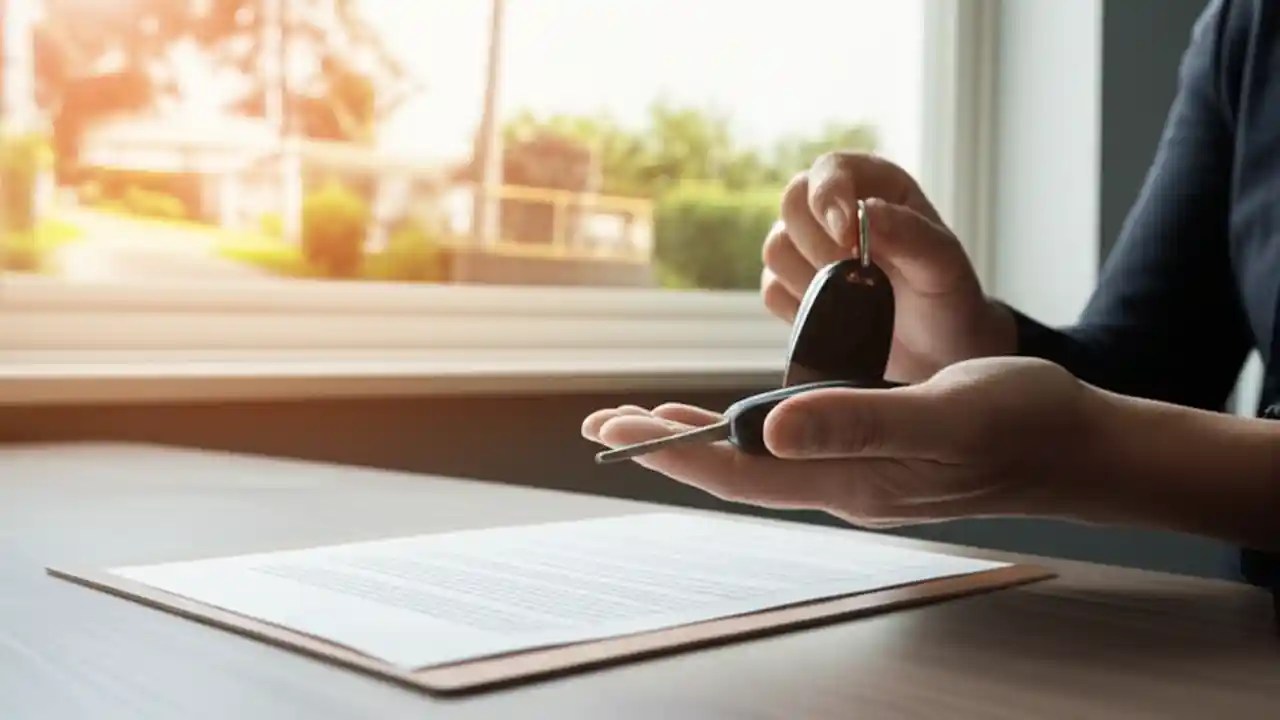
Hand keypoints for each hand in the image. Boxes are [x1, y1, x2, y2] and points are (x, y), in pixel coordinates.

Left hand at [584, 357, 1104, 527]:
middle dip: (670, 447)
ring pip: (764, 462)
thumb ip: (859, 422)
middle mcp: (847, 485)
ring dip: (705, 441)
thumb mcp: (945, 412)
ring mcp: (861, 475)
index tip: (619, 428)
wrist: (1080, 447)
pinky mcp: (878, 456)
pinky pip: (796, 447)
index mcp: (854, 481)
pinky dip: (752, 430)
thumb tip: (770, 427)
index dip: (677, 450)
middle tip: (607, 423)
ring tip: (652, 421)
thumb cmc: (1024, 423)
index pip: (743, 472)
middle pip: (739, 472)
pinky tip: (744, 417)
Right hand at [762, 152, 1015, 381]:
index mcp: (874, 186)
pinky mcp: (792, 290)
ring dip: (814, 281)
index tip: (847, 236)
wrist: (938, 353)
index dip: (828, 196)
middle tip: (861, 276)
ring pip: (776, 250)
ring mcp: (808, 250)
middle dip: (821, 246)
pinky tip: (837, 318)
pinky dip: (800, 309)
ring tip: (856, 300)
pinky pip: (771, 292)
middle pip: (792, 203)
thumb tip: (865, 211)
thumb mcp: (944, 265)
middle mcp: (835, 211)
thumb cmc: (947, 299)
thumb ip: (910, 233)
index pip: (830, 169)